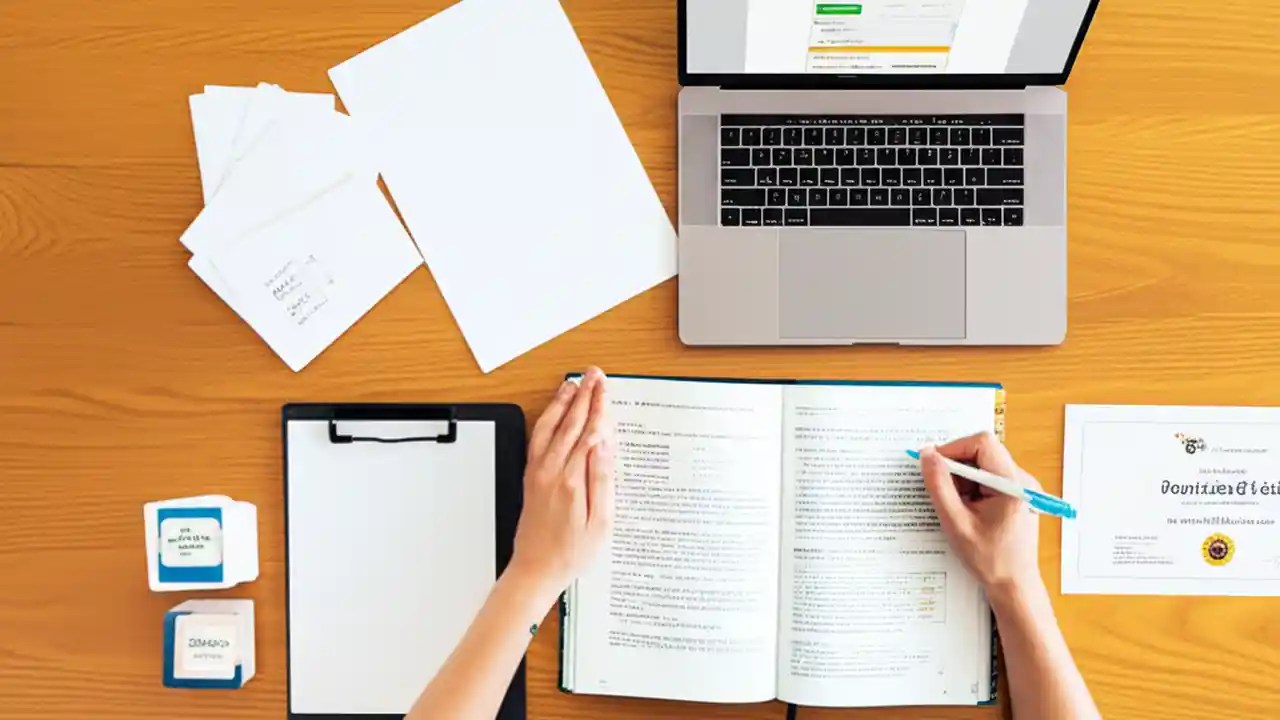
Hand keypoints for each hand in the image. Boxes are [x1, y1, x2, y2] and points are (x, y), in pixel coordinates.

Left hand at [506, 367, 613, 604]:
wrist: (535, 570)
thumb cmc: (570, 553)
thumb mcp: (599, 523)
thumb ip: (602, 481)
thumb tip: (604, 447)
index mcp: (572, 481)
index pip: (589, 434)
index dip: (599, 408)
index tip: (605, 388)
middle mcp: (551, 472)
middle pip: (570, 424)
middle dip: (584, 397)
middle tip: (594, 376)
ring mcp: (538, 473)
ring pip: (550, 427)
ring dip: (562, 403)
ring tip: (573, 384)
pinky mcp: (531, 478)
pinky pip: (537, 439)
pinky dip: (546, 420)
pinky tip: (553, 412)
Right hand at [919, 432, 1042, 596]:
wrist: (1013, 584)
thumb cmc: (990, 559)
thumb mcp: (956, 522)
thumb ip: (939, 485)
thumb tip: (927, 455)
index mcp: (1013, 484)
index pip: (982, 443)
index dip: (954, 448)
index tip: (934, 465)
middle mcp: (1021, 480)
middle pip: (982, 452)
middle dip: (957, 467)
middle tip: (945, 493)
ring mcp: (1020, 487)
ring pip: (983, 465)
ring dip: (963, 480)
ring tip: (959, 508)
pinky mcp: (1015, 494)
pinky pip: (988, 478)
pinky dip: (971, 488)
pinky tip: (967, 511)